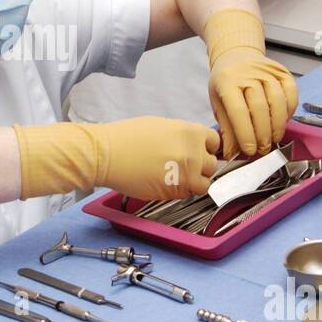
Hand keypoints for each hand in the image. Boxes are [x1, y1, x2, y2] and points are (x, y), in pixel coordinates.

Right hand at [14, 118, 218, 200]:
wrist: (106, 154)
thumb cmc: (128, 138)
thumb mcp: (162, 126)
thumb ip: (183, 136)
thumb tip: (195, 145)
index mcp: (191, 132)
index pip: (215, 143)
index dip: (206, 149)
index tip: (199, 153)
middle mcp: (193, 153)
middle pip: (212, 165)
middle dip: (200, 167)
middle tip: (182, 166)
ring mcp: (185, 174)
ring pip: (204, 184)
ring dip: (193, 182)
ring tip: (174, 177)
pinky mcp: (174, 191)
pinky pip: (187, 194)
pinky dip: (180, 191)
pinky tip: (164, 183)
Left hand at [200, 9, 297, 157]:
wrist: (236, 56)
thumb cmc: (226, 82)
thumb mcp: (218, 103)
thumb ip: (227, 128)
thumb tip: (231, 154)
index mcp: (226, 81)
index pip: (238, 111)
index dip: (245, 134)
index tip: (249, 150)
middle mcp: (248, 73)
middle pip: (260, 107)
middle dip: (262, 133)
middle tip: (262, 149)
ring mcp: (267, 71)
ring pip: (278, 101)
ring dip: (277, 125)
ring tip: (273, 139)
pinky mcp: (282, 71)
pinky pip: (291, 93)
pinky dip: (289, 111)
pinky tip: (282, 122)